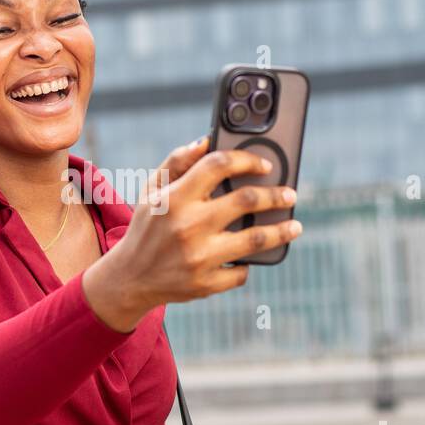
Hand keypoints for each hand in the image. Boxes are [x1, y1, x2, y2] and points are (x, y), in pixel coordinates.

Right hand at [82, 137, 302, 331]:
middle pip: (247, 201)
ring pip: (256, 239)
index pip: (218, 165)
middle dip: (276, 195)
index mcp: (174, 198)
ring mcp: (199, 257)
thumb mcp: (152, 190)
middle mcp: (188, 226)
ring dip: (282, 230)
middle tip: (289, 194)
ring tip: (294, 226)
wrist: (129, 278)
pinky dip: (248, 264)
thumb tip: (206, 141)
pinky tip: (251, 258)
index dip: (247, 160)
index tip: (264, 165)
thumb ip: (177, 162)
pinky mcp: (206, 284)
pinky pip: (241, 271)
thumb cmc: (146, 227)